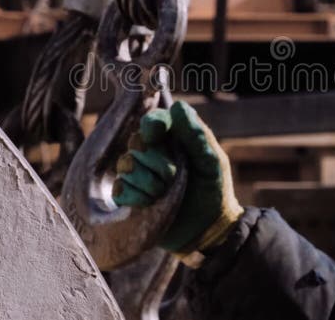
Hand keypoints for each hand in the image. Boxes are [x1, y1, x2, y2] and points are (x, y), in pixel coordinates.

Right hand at [112, 101, 242, 253]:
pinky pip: (120, 188)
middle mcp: (153, 152)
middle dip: (156, 161)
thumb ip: (196, 134)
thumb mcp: (211, 161)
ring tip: (164, 192)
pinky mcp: (131, 196)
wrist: (207, 228)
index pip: (152, 120)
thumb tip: (178, 106)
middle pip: (136, 142)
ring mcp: (140, 174)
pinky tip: (150, 203)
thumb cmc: (214, 189)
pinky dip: (135, 196)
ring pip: (126, 164)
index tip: (155, 135)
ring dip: (147, 180)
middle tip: (173, 176)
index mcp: (173, 138)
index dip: (150, 126)